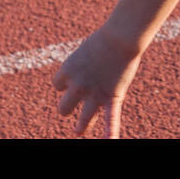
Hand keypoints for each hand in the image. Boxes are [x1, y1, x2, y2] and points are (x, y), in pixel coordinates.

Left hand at [52, 23, 143, 137]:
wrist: (121, 37)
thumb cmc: (105, 39)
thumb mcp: (85, 51)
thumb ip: (82, 67)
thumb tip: (82, 76)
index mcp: (67, 71)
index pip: (58, 85)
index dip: (66, 83)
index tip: (76, 77)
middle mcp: (77, 85)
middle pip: (64, 107)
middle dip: (70, 106)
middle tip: (76, 102)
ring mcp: (94, 93)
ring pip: (83, 119)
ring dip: (81, 126)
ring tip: (79, 131)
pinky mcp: (112, 96)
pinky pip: (110, 118)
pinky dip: (110, 131)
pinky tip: (109, 141)